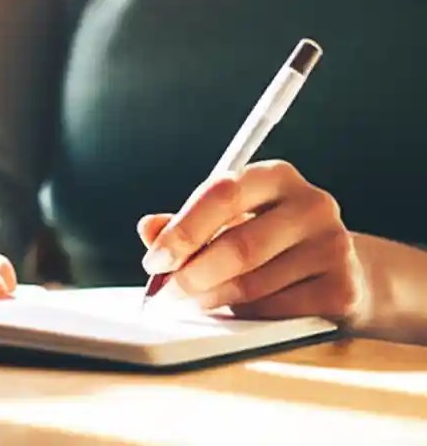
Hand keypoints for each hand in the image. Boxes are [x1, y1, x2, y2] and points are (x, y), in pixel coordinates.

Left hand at [138, 160, 370, 324]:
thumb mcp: (227, 221)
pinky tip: (240, 310)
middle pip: (239, 246)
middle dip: (192, 275)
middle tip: (166, 293)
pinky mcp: (343, 290)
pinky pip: (275, 311)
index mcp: (276, 176)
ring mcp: (334, 247)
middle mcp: (313, 204)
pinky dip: (246, 315)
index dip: (183, 232)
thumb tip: (148, 229)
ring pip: (253, 284)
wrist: (339, 269)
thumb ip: (185, 225)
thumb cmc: (267, 241)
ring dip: (213, 299)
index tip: (155, 262)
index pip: (222, 194)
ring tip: (197, 302)